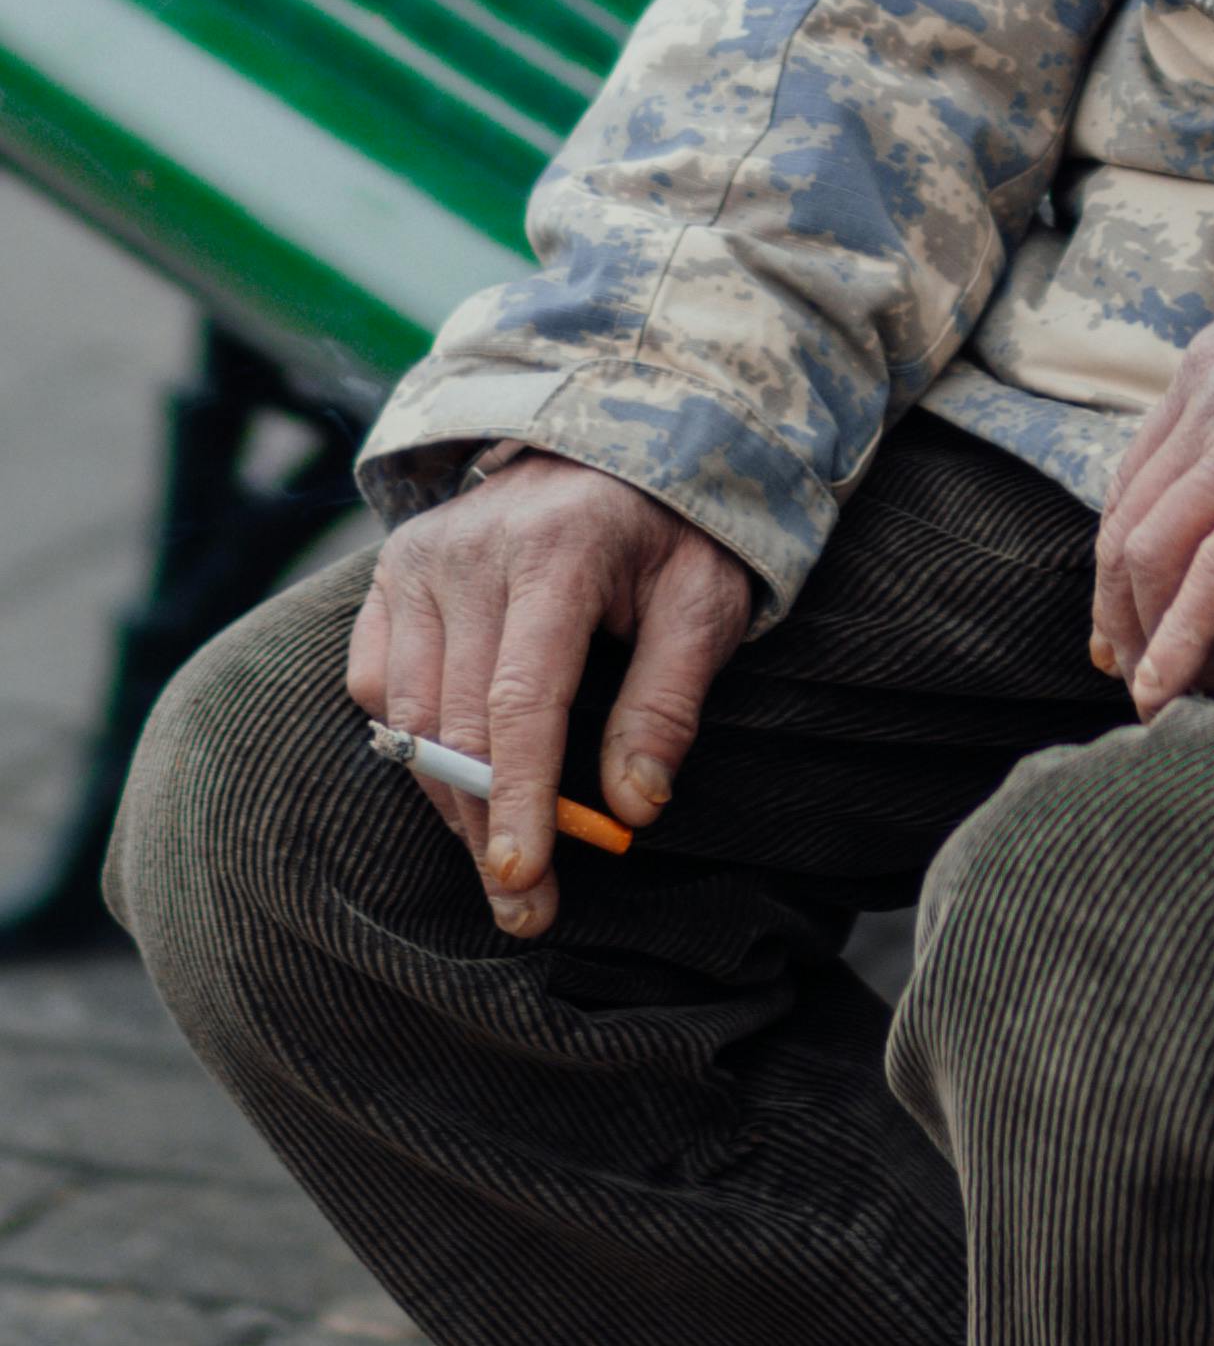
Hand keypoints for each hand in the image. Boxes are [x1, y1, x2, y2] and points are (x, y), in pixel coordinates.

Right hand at [345, 454, 754, 939]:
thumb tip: (631, 809)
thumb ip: (669, 702)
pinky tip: (462, 766)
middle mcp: (471, 548)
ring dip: (450, 799)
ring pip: (408, 715)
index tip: (522, 882)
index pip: (520, 700)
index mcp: (558, 548)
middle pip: (457, 723)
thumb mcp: (706, 603)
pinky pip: (374, 683)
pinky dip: (411, 741)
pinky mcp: (391, 569)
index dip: (517, 799)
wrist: (620, 436)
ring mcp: (419, 555)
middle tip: (525, 909)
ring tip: (502, 852)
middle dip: (486, 827)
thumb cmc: (676, 531)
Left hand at [1091, 291, 1213, 717]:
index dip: (1116, 566)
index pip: (1129, 487)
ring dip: (1150, 636)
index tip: (1120, 625)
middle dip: (1122, 615)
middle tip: (1136, 674)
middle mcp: (1209, 401)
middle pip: (1127, 527)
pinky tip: (1179, 681)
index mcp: (1204, 372)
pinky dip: (1186, 634)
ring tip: (1169, 692)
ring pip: (1156, 551)